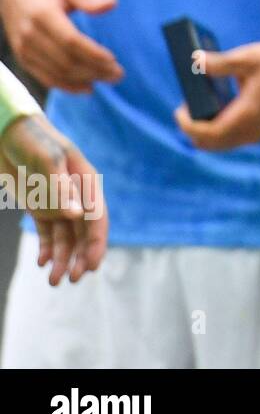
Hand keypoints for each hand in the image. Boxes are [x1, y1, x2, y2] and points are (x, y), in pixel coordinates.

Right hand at [0, 0, 122, 92]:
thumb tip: (113, 3)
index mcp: (42, 15)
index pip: (71, 42)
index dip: (93, 54)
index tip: (115, 60)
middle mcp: (30, 35)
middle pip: (66, 61)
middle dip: (95, 70)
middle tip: (119, 75)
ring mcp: (23, 49)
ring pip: (56, 73)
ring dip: (84, 80)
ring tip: (108, 79)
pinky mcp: (22, 57)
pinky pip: (45, 77)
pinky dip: (67, 86)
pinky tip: (87, 88)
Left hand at [0, 113, 107, 284]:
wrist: (9, 132)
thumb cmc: (32, 140)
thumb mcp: (46, 160)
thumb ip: (61, 187)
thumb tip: (78, 215)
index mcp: (86, 182)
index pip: (96, 217)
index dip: (97, 242)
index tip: (92, 265)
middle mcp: (76, 195)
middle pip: (84, 232)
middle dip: (81, 256)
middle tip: (74, 279)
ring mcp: (58, 202)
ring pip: (66, 237)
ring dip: (63, 258)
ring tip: (55, 280)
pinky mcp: (41, 207)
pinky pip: (48, 233)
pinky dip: (47, 249)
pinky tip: (43, 263)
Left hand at [173, 41, 259, 150]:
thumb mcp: (246, 59)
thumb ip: (218, 63)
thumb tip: (193, 60)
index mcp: (247, 115)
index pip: (208, 134)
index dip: (187, 125)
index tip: (179, 109)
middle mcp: (251, 130)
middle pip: (209, 144)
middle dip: (192, 128)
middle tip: (186, 105)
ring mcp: (256, 133)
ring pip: (218, 144)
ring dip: (203, 130)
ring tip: (198, 105)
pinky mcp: (258, 131)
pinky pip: (228, 139)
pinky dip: (215, 130)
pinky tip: (213, 108)